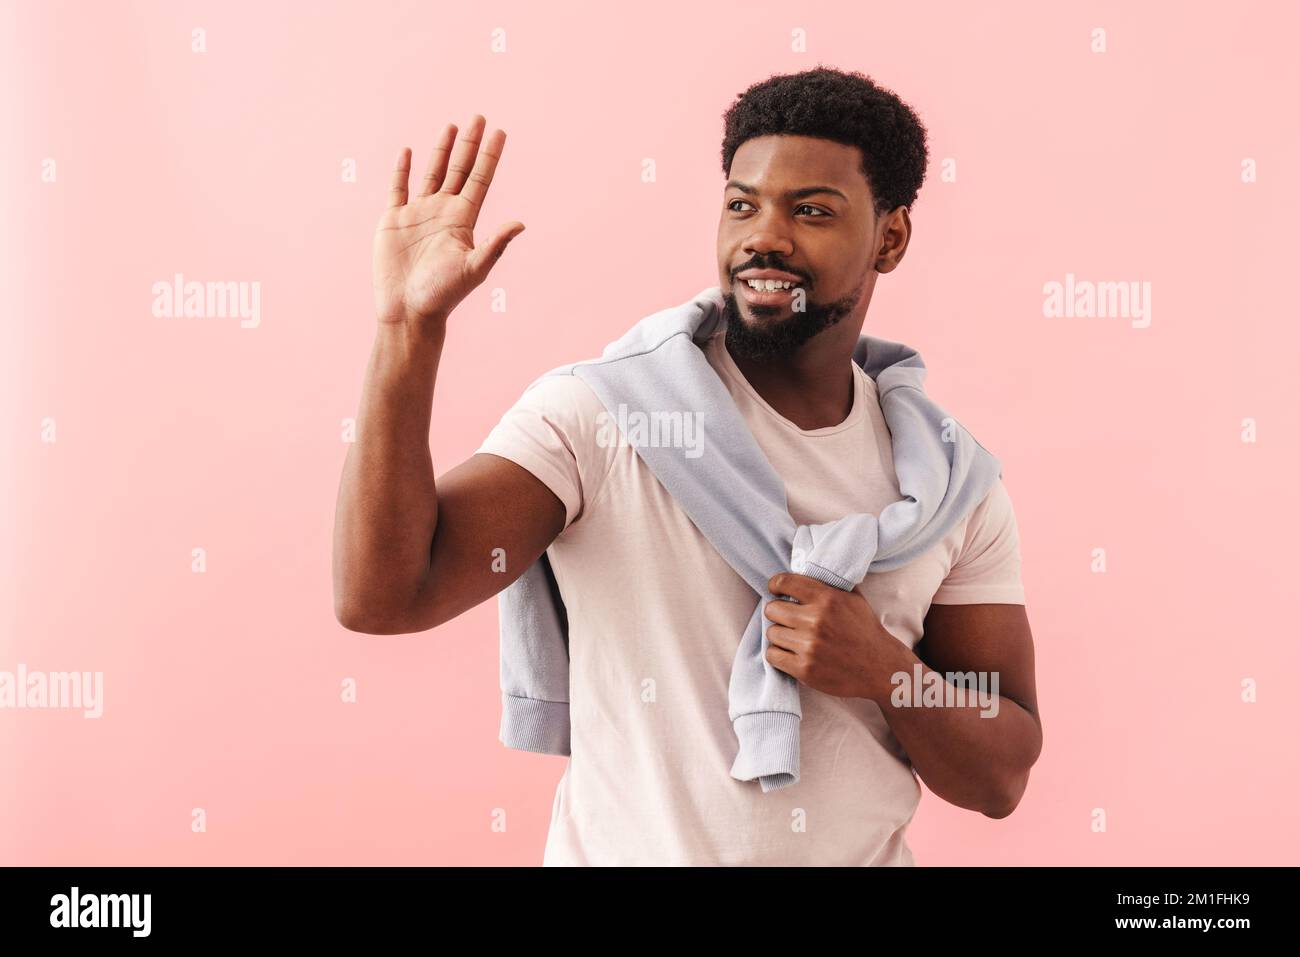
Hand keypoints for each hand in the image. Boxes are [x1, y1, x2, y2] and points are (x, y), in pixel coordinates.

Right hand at [372, 115, 524, 326]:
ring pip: (432, 173)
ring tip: (452, 126)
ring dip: (442, 150)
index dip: (490, 156)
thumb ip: (495, 244)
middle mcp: (443, 212)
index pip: (480, 179)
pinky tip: (409, 151)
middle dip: (470, 144)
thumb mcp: (473, 268)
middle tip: (480, 117)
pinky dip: (403, 169)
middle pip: (459, 170)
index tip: (500, 131)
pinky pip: (399, 188)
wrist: (408, 311)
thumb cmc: (443, 294)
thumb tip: (521, 223)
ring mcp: (418, 214)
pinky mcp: (394, 221)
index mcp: (463, 221)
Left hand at [762, 572, 911, 701]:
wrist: (880, 667)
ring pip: (771, 633)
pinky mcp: (805, 669)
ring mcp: (809, 646)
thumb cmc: (865, 630)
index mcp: (827, 599)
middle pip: (772, 609)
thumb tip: (804, 567)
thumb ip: (828, 584)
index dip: (775, 585)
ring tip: (794, 638)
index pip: (784, 582)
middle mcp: (816, 620)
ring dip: (780, 635)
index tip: (776, 590)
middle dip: (777, 613)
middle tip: (787, 618)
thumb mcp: (853, 598)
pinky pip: (773, 656)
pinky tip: (791, 653)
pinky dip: (779, 655)